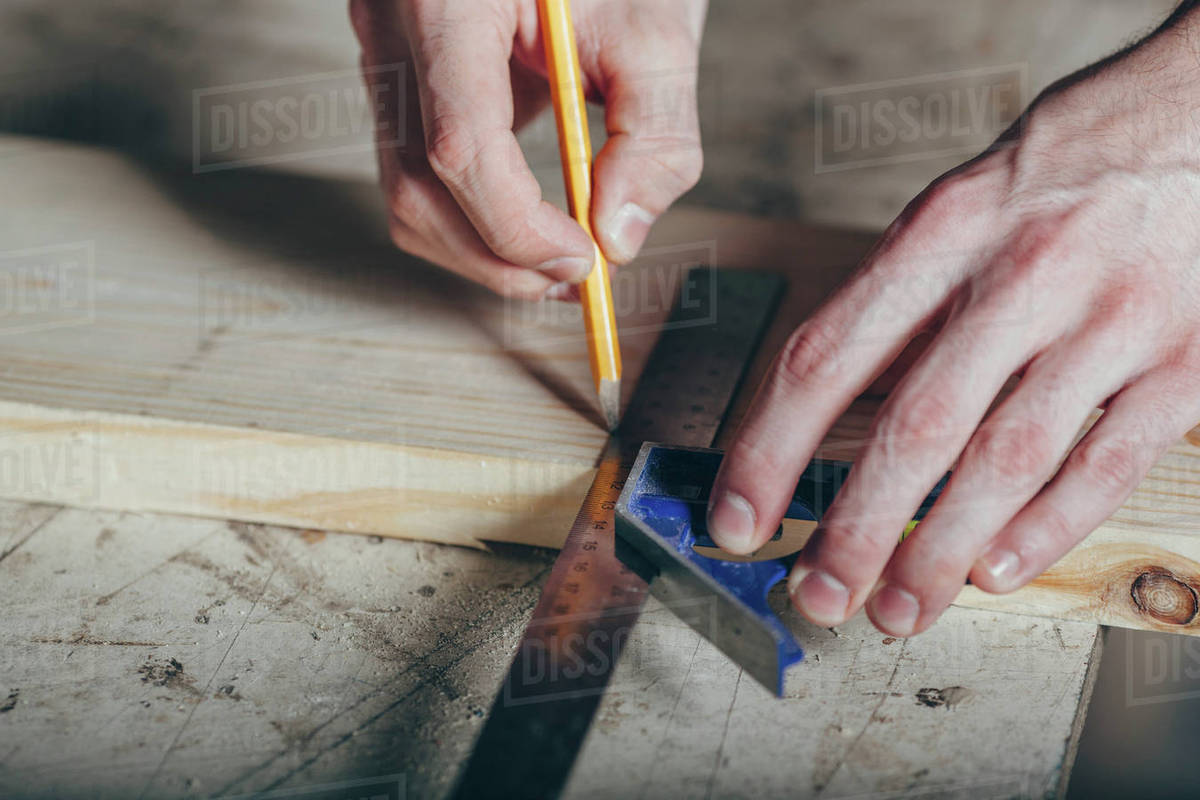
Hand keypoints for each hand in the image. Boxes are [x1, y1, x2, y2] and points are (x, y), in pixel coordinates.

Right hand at [350, 0, 706, 299]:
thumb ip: (655, 136)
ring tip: (560, 255)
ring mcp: (384, 50)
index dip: (517, 227)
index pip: (459, 145)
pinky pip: (416, 167)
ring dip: (482, 247)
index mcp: (447, 1)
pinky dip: (474, 214)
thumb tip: (619, 238)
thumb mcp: (657, 30)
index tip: (583, 259)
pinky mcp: (400, 73)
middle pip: (415, 185)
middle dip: (496, 257)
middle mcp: (394, 27)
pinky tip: (534, 216)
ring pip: (405, 189)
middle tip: (576, 279)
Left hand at [708, 5, 1199, 635]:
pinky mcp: (1185, 359)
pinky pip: (1105, 464)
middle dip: (856, 529)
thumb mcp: (958, 208)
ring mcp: (1111, 318)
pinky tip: (995, 572)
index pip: (827, 356)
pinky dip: (1045, 530)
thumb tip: (825, 417)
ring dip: (940, 551)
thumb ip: (901, 307)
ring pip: (1008, 460)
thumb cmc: (1061, 169)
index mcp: (943, 230)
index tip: (737, 517)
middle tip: (816, 596)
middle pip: (917, 426)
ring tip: (896, 609)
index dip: (769, 451)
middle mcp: (1022, 273)